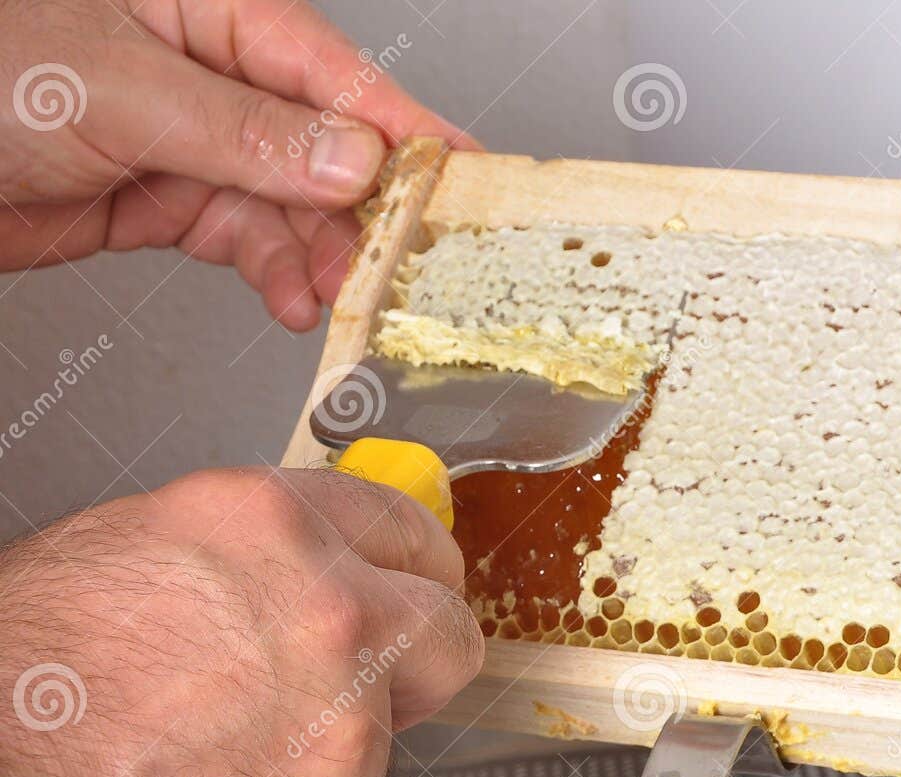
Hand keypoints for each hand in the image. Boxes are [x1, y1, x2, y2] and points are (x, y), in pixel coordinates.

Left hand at [0, 0, 475, 329]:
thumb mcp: (112, 92)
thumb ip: (242, 131)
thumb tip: (352, 158)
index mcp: (205, 8)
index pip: (332, 71)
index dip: (407, 126)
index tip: (466, 179)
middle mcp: (207, 69)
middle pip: (324, 144)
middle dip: (364, 212)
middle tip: (400, 270)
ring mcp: (188, 137)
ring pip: (290, 202)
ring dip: (318, 256)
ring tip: (336, 301)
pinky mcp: (162, 197)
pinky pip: (245, 238)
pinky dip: (273, 274)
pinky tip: (290, 301)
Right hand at [0, 467, 483, 776]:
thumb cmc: (5, 696)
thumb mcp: (115, 558)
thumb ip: (236, 568)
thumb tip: (276, 593)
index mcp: (270, 531)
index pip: (403, 529)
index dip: (413, 567)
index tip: (414, 587)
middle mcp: (331, 624)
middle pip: (445, 638)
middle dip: (415, 663)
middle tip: (352, 689)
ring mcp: (344, 740)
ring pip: (374, 751)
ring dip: (315, 764)